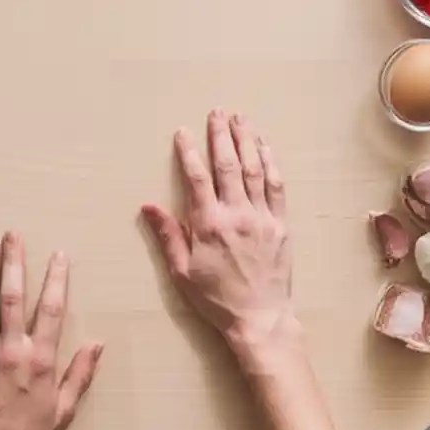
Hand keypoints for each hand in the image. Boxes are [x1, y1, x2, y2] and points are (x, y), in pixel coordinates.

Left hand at [0, 233, 102, 429]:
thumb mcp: (65, 408)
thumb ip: (80, 373)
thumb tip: (98, 343)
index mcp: (42, 360)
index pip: (52, 309)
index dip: (56, 279)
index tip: (58, 256)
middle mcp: (13, 350)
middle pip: (14, 296)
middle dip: (13, 262)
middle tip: (12, 235)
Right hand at [142, 110, 300, 372]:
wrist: (259, 318)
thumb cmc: (216, 300)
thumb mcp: (182, 272)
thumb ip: (167, 235)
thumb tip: (148, 205)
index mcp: (209, 225)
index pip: (197, 178)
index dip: (189, 152)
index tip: (183, 132)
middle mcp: (237, 215)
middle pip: (228, 165)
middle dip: (221, 135)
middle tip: (217, 112)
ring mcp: (263, 218)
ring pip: (255, 170)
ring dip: (247, 141)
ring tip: (241, 119)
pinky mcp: (281, 225)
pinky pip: (277, 187)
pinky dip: (271, 164)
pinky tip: (266, 148)